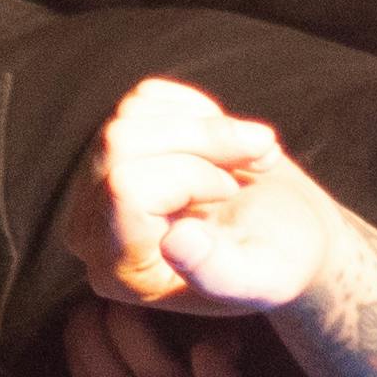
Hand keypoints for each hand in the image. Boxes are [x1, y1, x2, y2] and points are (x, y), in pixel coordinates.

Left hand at [82, 75, 349, 319]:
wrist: (286, 236)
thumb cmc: (275, 263)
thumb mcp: (263, 279)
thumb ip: (218, 274)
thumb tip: (173, 241)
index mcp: (119, 272)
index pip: (125, 189)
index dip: (189, 175)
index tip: (232, 193)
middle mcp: (91, 228)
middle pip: (121, 141)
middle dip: (202, 138)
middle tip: (261, 157)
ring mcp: (96, 183)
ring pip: (132, 114)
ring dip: (208, 124)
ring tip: (252, 155)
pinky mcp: (117, 146)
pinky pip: (146, 98)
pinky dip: (198, 110)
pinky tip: (222, 148)